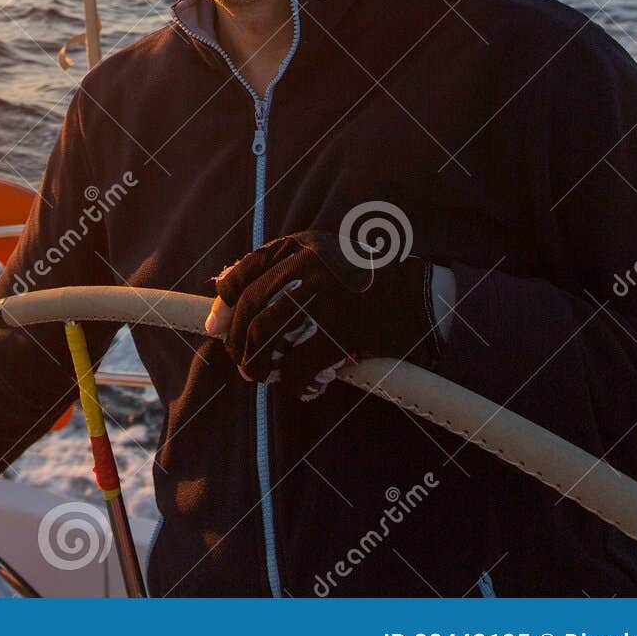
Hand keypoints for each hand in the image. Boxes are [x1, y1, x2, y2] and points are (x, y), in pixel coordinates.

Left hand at [206, 230, 442, 399]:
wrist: (421, 295)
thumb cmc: (364, 281)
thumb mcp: (320, 258)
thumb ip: (278, 269)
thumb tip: (224, 291)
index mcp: (298, 248)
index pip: (244, 273)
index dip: (223, 304)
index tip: (215, 327)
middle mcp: (306, 268)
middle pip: (251, 311)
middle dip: (238, 344)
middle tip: (244, 366)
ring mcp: (323, 299)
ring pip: (266, 339)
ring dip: (260, 366)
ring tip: (265, 378)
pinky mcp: (341, 330)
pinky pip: (301, 364)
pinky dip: (296, 383)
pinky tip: (303, 388)